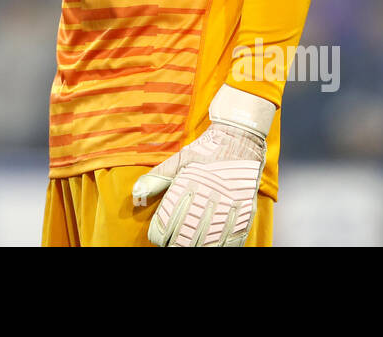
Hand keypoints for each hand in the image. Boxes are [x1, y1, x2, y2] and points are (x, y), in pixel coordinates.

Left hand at [132, 86, 274, 246]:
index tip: (158, 239)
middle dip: (177, 244)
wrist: (240, 135)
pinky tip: (216, 246)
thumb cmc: (207, 148)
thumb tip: (136, 195)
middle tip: (172, 245)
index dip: (160, 236)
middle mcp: (209, 195)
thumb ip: (156, 179)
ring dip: (199, 246)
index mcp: (189, 185)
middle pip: (187, 235)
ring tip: (190, 247)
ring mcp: (229, 203)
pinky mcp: (246, 207)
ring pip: (210, 239)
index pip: (168, 223)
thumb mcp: (179, 160)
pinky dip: (224, 244)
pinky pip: (235, 234)